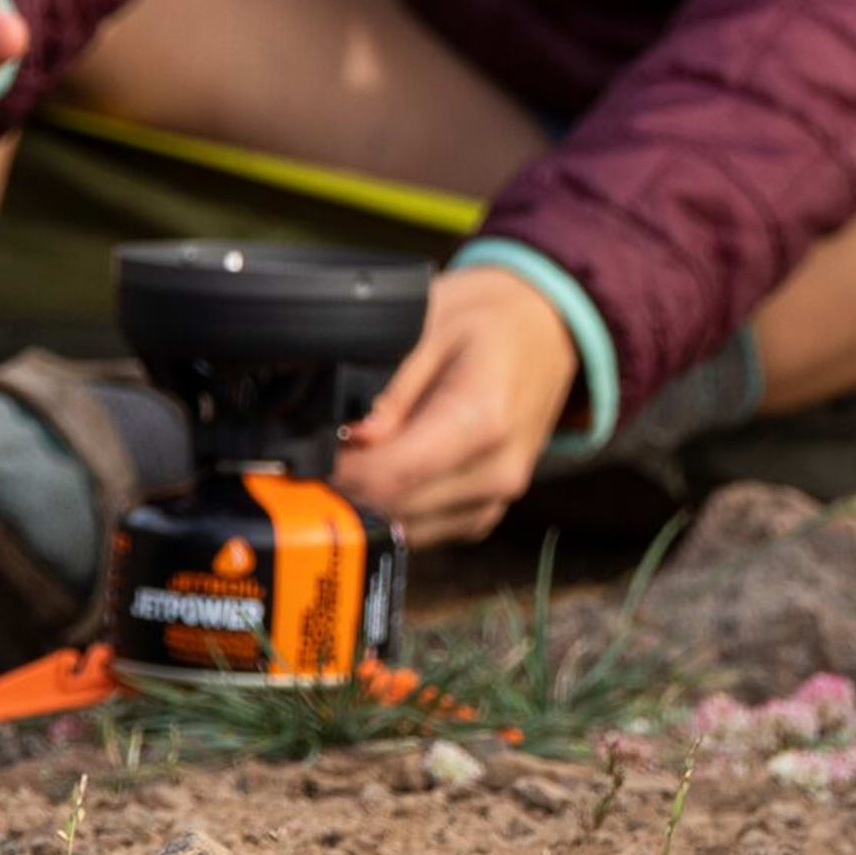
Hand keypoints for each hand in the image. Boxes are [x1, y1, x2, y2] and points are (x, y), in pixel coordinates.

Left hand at [339, 263, 578, 549]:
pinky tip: (390, 469)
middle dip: (344, 486)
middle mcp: (497, 470)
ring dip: (367, 501)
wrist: (547, 330)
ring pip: (402, 528)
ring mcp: (496, 497)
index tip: (308, 448)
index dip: (334, 470)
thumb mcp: (429, 326)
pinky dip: (394, 507)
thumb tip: (348, 439)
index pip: (389, 477)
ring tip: (354, 456)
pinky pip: (422, 530)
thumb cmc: (489, 323)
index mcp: (484, 420)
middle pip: (391, 508)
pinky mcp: (486, 512)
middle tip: (319, 451)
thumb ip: (387, 388)